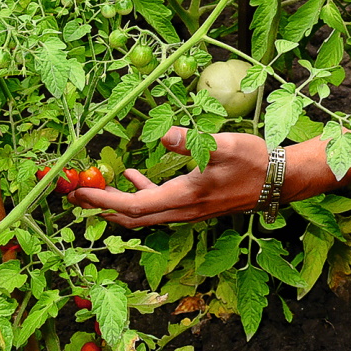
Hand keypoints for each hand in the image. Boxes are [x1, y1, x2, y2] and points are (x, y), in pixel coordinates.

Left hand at [68, 127, 268, 227]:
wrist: (278, 181)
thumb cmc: (253, 162)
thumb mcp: (223, 146)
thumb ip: (191, 141)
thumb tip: (162, 134)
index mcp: (183, 198)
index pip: (131, 206)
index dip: (101, 200)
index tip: (77, 192)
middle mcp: (180, 211)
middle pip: (130, 216)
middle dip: (98, 206)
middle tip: (71, 194)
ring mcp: (186, 211)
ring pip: (141, 213)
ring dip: (114, 202)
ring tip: (91, 187)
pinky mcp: (192, 204)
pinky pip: (156, 206)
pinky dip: (137, 194)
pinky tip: (130, 175)